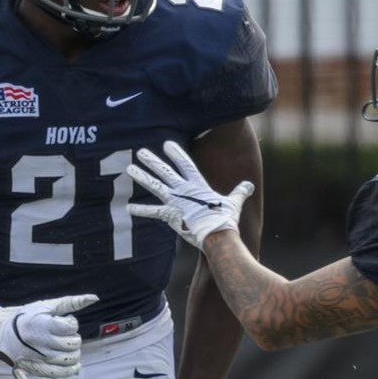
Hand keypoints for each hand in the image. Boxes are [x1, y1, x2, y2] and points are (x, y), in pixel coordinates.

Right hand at [0, 294, 97, 378]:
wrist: (1, 332)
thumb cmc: (27, 316)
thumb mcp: (47, 305)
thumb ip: (71, 302)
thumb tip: (94, 298)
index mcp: (43, 324)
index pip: (71, 327)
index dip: (70, 324)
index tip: (61, 322)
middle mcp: (42, 342)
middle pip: (73, 344)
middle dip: (73, 338)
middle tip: (63, 335)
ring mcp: (39, 357)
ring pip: (70, 359)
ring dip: (74, 353)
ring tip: (67, 348)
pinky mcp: (37, 368)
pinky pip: (60, 373)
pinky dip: (71, 370)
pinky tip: (75, 366)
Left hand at [127, 141, 253, 249]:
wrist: (218, 235)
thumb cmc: (226, 220)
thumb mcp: (234, 202)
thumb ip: (240, 192)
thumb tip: (249, 185)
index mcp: (198, 185)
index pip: (185, 164)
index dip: (176, 153)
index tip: (166, 144)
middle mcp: (184, 190)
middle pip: (165, 171)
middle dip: (152, 161)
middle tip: (141, 152)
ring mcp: (175, 201)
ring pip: (155, 185)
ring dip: (141, 177)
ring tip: (129, 168)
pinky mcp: (170, 215)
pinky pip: (152, 211)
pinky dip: (141, 210)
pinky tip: (128, 207)